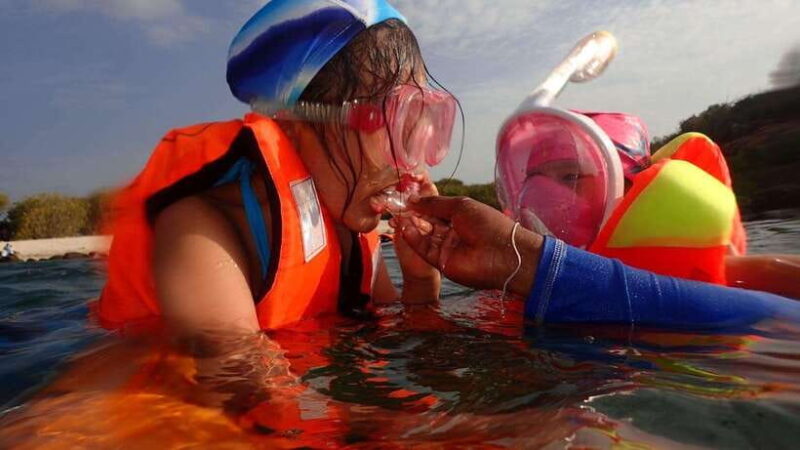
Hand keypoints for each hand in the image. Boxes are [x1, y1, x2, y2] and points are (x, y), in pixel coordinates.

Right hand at [396, 196, 543, 295]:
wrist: (501, 254)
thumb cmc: (485, 223)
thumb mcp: (459, 206)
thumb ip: (434, 203)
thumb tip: (413, 199)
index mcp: (461, 216)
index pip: (436, 209)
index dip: (421, 204)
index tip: (406, 197)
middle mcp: (453, 232)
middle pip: (428, 222)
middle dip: (413, 215)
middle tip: (396, 207)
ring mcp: (447, 247)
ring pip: (424, 236)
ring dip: (411, 226)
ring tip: (398, 216)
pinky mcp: (441, 262)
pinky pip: (424, 249)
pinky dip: (414, 239)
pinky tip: (405, 228)